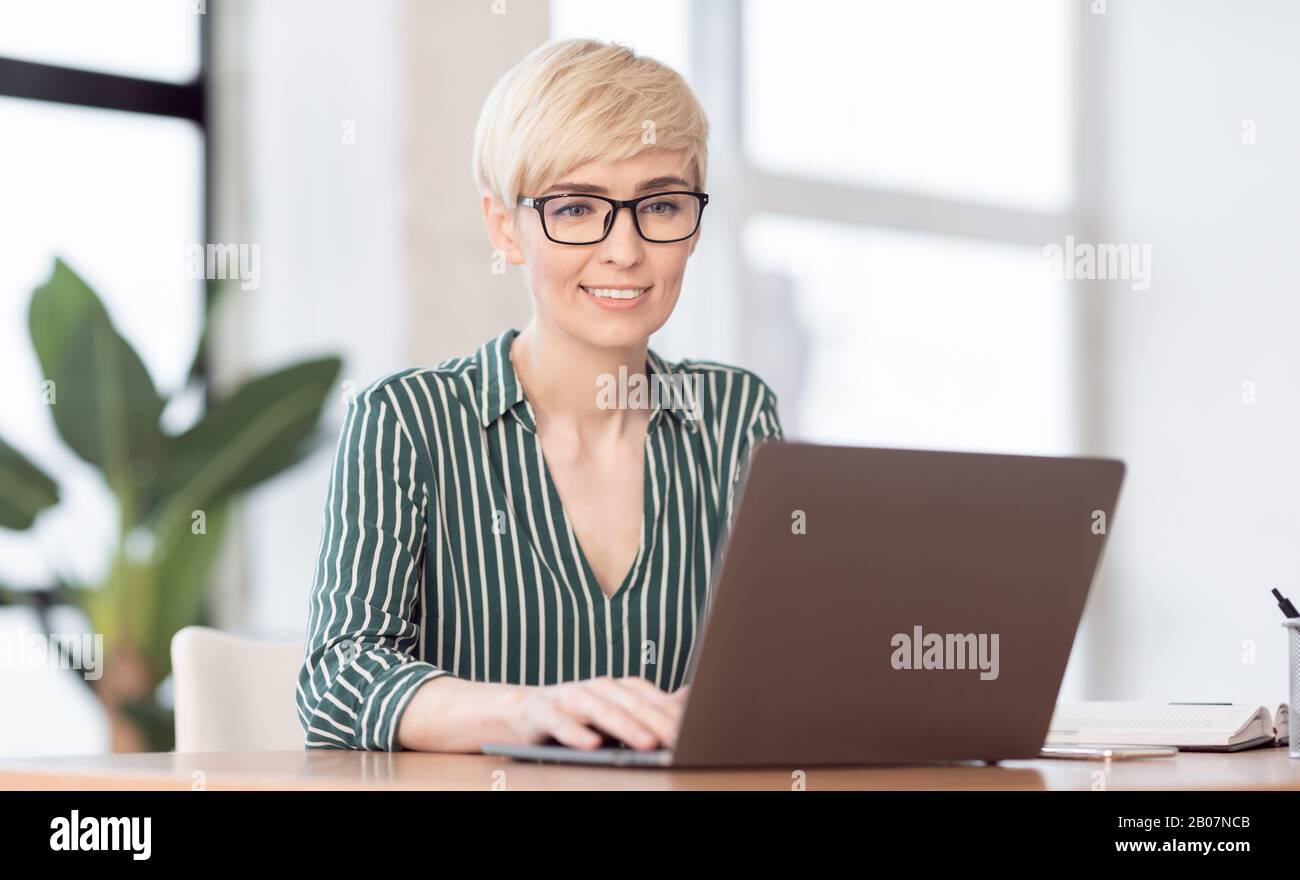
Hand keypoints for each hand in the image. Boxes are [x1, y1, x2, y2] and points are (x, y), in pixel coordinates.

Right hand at [512, 676, 687, 750]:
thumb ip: (651, 706)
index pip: (646, 695)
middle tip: (677, 739)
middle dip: (655, 720)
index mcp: (615, 687)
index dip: (668, 710)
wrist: (522, 712)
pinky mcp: (541, 712)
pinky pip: (559, 722)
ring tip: (646, 743)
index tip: (691, 729)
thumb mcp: (616, 712)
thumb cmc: (577, 716)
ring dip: (624, 725)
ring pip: (598, 708)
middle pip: (628, 702)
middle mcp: (594, 687)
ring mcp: (567, 697)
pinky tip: (592, 745)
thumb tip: (690, 697)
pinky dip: (575, 732)